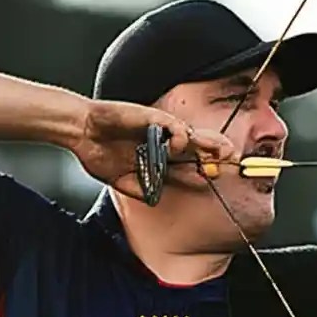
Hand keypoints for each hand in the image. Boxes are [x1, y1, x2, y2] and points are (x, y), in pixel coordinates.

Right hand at [69, 100, 235, 199]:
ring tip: (223, 154)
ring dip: (210, 145)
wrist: (80, 133)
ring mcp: (161, 130)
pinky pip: (176, 127)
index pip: (190, 165)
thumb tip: (156, 198)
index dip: (206, 172)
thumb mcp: (123, 180)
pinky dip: (182, 138)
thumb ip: (142, 189)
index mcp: (160, 157)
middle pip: (200, 148)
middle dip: (219, 155)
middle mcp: (165, 143)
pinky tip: (178, 147)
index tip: (219, 181)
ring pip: (195, 136)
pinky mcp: (154, 118)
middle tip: (236, 162)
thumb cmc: (99, 153)